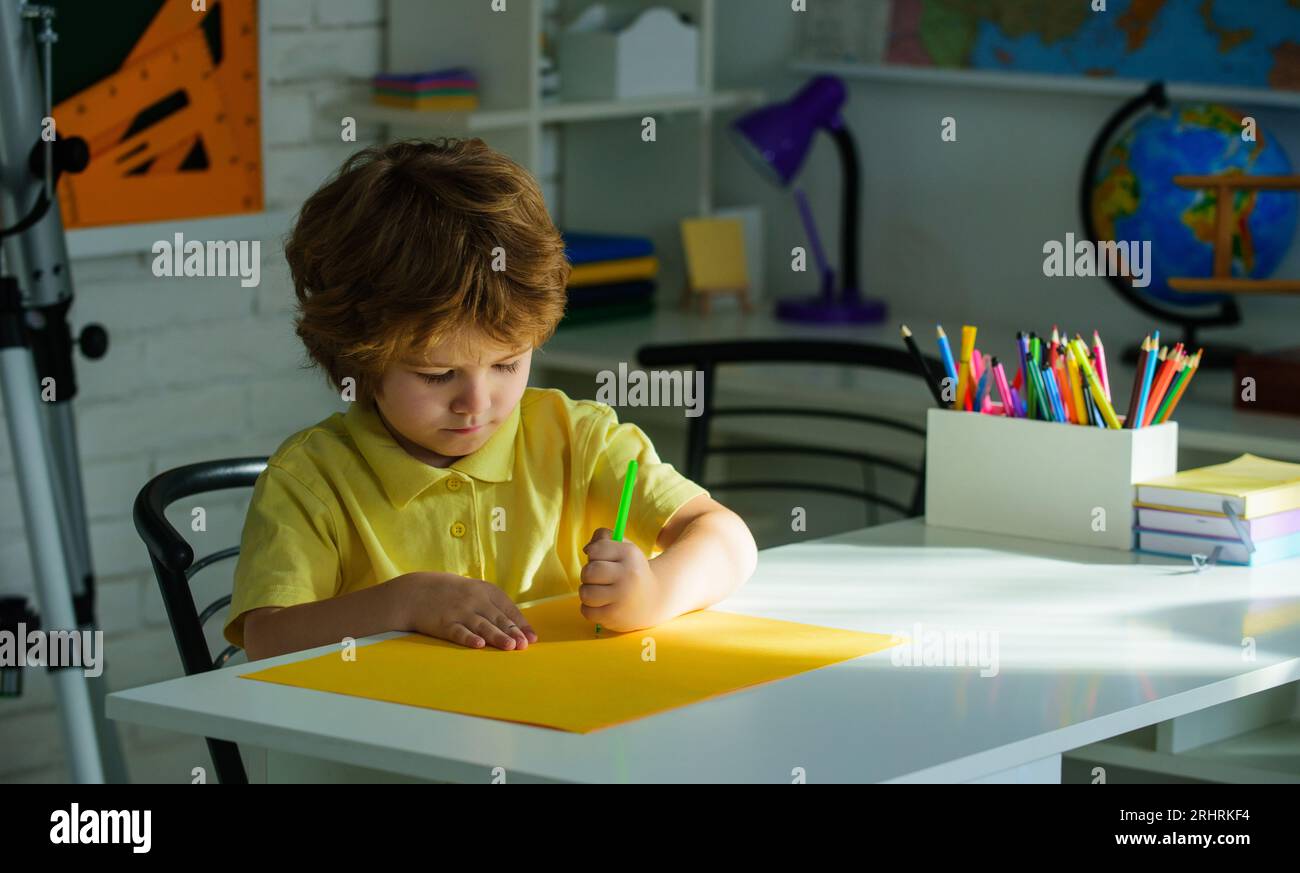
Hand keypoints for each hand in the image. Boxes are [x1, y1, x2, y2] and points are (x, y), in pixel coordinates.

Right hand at [393, 572, 536, 649]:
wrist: (414, 592)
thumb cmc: (449, 594)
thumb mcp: (473, 591)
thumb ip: (493, 605)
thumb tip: (515, 626)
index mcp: (485, 590)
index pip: (508, 608)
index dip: (520, 624)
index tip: (531, 638)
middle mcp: (474, 599)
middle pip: (497, 618)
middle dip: (513, 632)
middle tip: (524, 645)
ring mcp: (459, 611)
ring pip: (482, 625)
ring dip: (497, 636)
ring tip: (510, 646)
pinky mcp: (444, 623)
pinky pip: (459, 632)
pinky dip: (469, 638)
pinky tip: (478, 645)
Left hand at [579, 527, 669, 631]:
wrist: (656, 599)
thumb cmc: (632, 570)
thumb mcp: (624, 549)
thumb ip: (603, 538)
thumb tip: (586, 549)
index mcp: (630, 554)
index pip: (595, 550)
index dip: (593, 554)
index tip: (602, 559)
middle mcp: (627, 575)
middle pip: (588, 572)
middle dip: (588, 575)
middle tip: (598, 578)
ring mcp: (622, 598)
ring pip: (585, 593)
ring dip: (587, 592)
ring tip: (599, 592)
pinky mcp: (615, 617)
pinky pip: (586, 611)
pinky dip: (589, 608)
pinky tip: (601, 604)